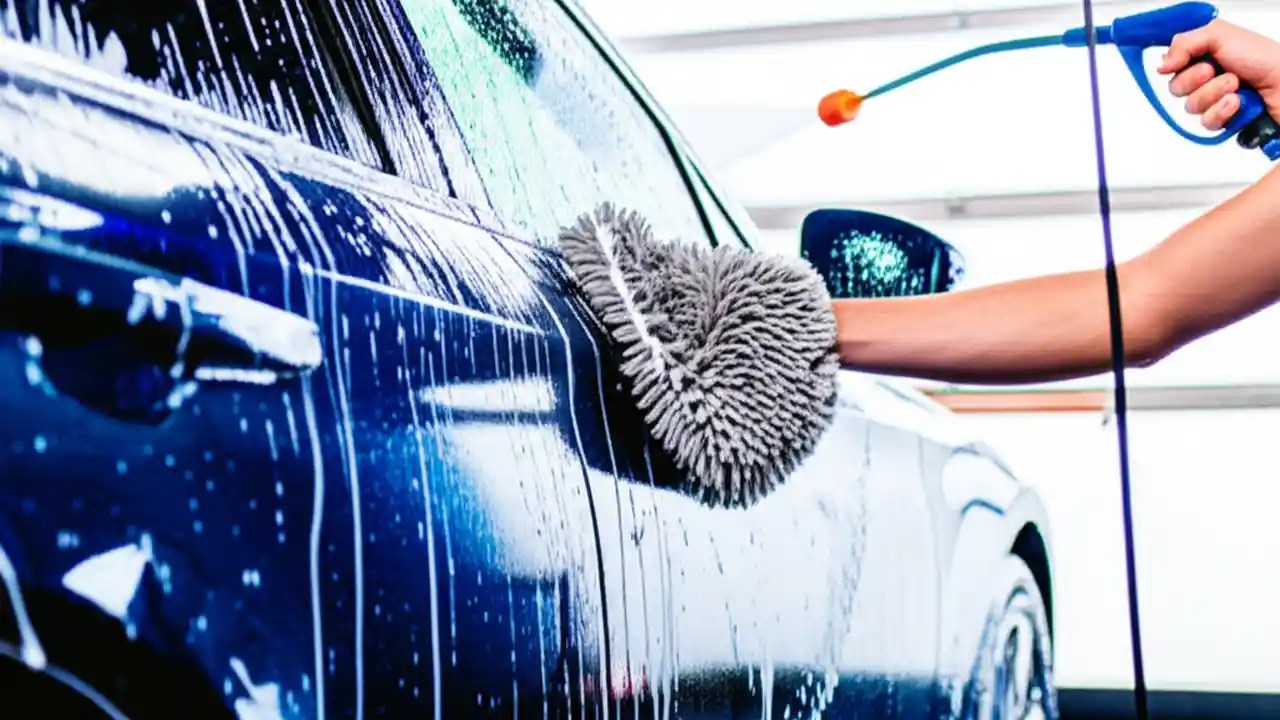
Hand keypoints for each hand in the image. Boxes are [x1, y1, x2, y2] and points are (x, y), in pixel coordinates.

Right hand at [1158, 19, 1279, 130]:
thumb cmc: (1262, 58)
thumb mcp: (1219, 35)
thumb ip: (1183, 43)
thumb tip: (1160, 66)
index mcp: (1206, 54)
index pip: (1172, 64)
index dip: (1176, 64)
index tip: (1186, 60)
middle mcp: (1209, 77)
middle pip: (1176, 87)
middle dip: (1195, 80)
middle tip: (1215, 71)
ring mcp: (1216, 100)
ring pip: (1191, 107)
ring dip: (1213, 94)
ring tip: (1236, 87)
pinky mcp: (1224, 120)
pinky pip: (1206, 123)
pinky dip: (1222, 112)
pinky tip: (1237, 104)